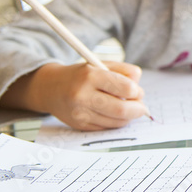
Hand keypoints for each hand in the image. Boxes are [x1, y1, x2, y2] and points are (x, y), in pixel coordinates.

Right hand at [35, 61, 149, 130]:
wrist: (51, 88)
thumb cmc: (82, 75)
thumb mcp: (102, 64)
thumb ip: (126, 71)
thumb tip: (139, 89)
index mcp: (90, 76)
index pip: (126, 88)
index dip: (137, 91)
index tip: (138, 91)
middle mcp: (82, 96)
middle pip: (122, 109)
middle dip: (138, 109)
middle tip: (141, 106)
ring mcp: (80, 113)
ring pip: (117, 121)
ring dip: (129, 116)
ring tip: (128, 108)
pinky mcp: (80, 125)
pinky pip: (108, 127)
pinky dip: (117, 122)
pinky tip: (114, 113)